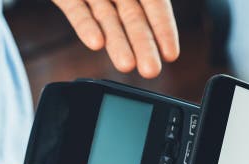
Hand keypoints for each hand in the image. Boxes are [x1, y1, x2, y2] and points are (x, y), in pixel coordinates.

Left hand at [53, 0, 179, 77]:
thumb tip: (155, 2)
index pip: (155, 5)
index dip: (164, 28)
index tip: (171, 55)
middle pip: (132, 19)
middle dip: (143, 45)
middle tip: (151, 71)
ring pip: (108, 21)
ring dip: (118, 44)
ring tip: (126, 67)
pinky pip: (77, 12)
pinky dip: (86, 27)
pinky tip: (96, 43)